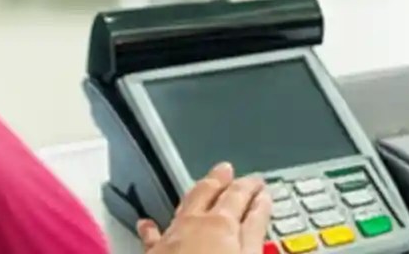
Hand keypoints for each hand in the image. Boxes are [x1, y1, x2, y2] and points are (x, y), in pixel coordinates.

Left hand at [137, 163, 270, 253]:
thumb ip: (255, 229)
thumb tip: (262, 203)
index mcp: (221, 224)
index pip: (239, 194)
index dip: (250, 185)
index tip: (258, 182)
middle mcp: (193, 224)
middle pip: (207, 192)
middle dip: (219, 179)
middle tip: (226, 169)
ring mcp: (171, 239)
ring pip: (183, 206)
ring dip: (194, 193)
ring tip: (201, 183)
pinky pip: (152, 236)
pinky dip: (151, 227)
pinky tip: (146, 223)